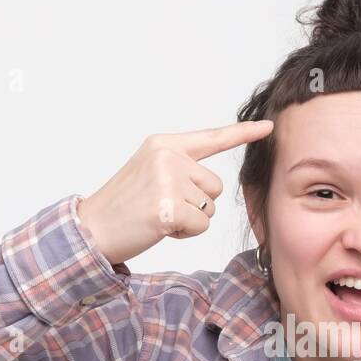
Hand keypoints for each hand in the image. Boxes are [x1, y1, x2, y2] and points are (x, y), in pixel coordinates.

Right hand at [77, 119, 273, 265]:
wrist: (91, 228)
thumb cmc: (122, 206)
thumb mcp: (149, 173)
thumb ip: (180, 169)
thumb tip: (211, 186)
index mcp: (163, 144)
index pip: (211, 138)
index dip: (243, 133)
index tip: (269, 126)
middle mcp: (168, 157)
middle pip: (215, 187)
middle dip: (196, 204)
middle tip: (161, 207)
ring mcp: (168, 181)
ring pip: (210, 208)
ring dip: (190, 220)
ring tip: (158, 216)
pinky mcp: (169, 208)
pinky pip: (201, 226)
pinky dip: (185, 234)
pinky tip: (159, 228)